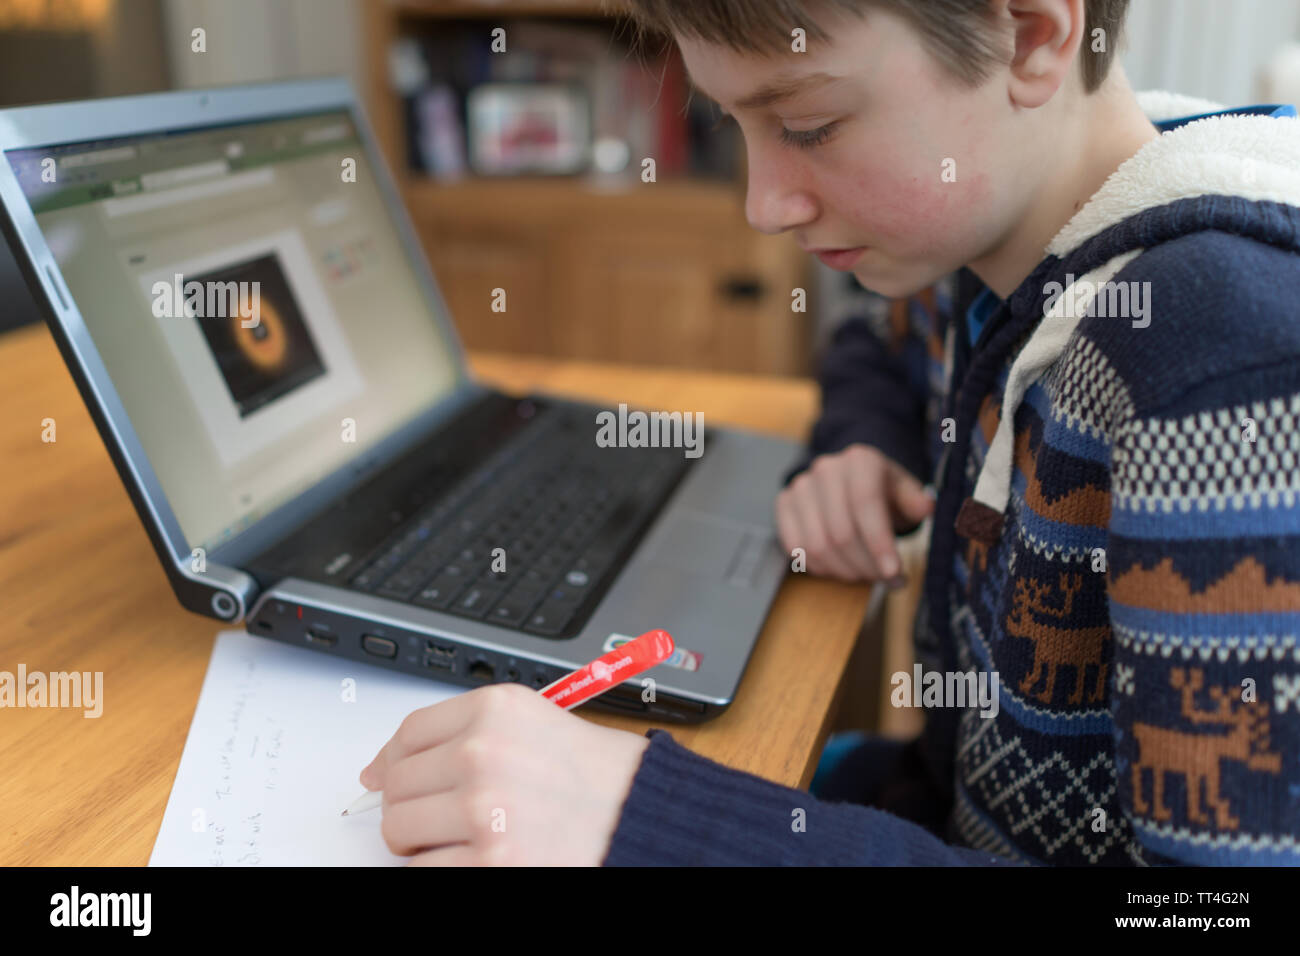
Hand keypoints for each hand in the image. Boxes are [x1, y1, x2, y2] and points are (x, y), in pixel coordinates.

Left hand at [360, 683, 649, 865]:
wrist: (644, 816)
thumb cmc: (596, 775)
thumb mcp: (531, 723)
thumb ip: (461, 734)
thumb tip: (381, 769)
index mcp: (494, 710)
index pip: (409, 733)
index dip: (392, 761)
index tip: (385, 779)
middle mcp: (484, 752)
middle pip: (397, 783)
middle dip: (410, 805)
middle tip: (439, 817)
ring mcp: (484, 810)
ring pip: (400, 830)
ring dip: (420, 842)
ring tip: (459, 839)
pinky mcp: (490, 862)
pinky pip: (424, 870)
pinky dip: (440, 869)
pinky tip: (473, 858)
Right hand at [775, 444, 933, 582]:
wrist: (851, 480)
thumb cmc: (884, 492)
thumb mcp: (906, 492)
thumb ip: (916, 501)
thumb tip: (925, 507)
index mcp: (860, 461)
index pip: (866, 505)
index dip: (879, 544)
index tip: (894, 574)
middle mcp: (826, 469)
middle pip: (841, 532)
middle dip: (867, 566)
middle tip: (887, 581)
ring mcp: (801, 487)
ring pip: (818, 546)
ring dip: (845, 571)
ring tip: (866, 574)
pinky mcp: (784, 504)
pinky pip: (796, 548)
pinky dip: (821, 568)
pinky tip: (841, 567)